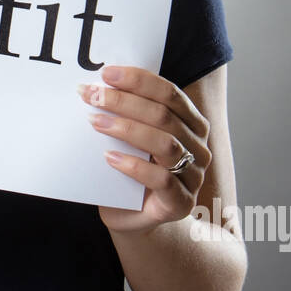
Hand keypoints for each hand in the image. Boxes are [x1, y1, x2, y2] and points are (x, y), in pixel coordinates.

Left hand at [78, 65, 211, 236]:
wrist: (132, 217)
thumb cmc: (129, 172)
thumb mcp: (129, 139)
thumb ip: (126, 114)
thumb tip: (96, 86)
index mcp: (191, 123)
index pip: (169, 93)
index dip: (138, 80)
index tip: (106, 74)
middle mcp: (198, 146)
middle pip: (164, 116)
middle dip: (124, 101)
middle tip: (92, 96)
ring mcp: (194, 176)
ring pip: (165, 144)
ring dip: (127, 129)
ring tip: (96, 122)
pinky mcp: (181, 202)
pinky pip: (162, 180)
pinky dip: (134, 166)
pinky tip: (110, 158)